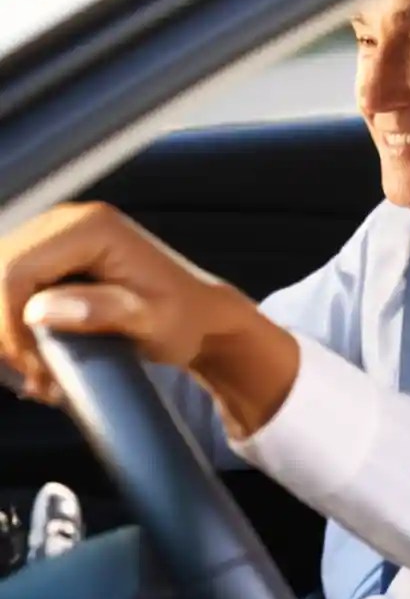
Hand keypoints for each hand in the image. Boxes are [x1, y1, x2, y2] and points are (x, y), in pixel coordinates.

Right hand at [0, 202, 297, 436]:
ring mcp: (54, 235)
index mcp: (90, 227)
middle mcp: (66, 220)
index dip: (10, 323)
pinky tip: (34, 358)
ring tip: (38, 374)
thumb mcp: (155, 321)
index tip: (36, 368)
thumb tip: (40, 309)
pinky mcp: (49, 256)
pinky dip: (13, 325)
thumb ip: (105, 311)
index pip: (15, 271)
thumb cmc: (185, 318)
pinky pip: (9, 288)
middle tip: (37, 378)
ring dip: (7, 332)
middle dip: (6, 332)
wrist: (201, 315)